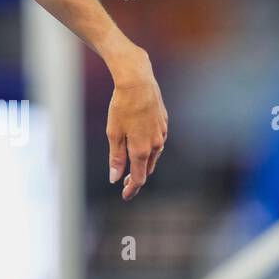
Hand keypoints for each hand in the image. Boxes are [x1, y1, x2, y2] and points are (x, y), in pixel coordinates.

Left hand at [106, 51, 167, 200]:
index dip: (132, 188)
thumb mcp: (113, 133)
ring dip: (144, 163)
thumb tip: (115, 178)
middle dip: (137, 177)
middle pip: (147, 168)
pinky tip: (142, 145)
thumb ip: (116, 157)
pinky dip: (149, 148)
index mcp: (141, 149)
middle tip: (126, 184)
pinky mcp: (164, 124)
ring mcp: (162, 134)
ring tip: (133, 168)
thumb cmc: (122, 106)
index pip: (139, 177)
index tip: (125, 195)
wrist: (138, 83)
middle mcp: (156, 144)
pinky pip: (157, 141)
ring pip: (154, 155)